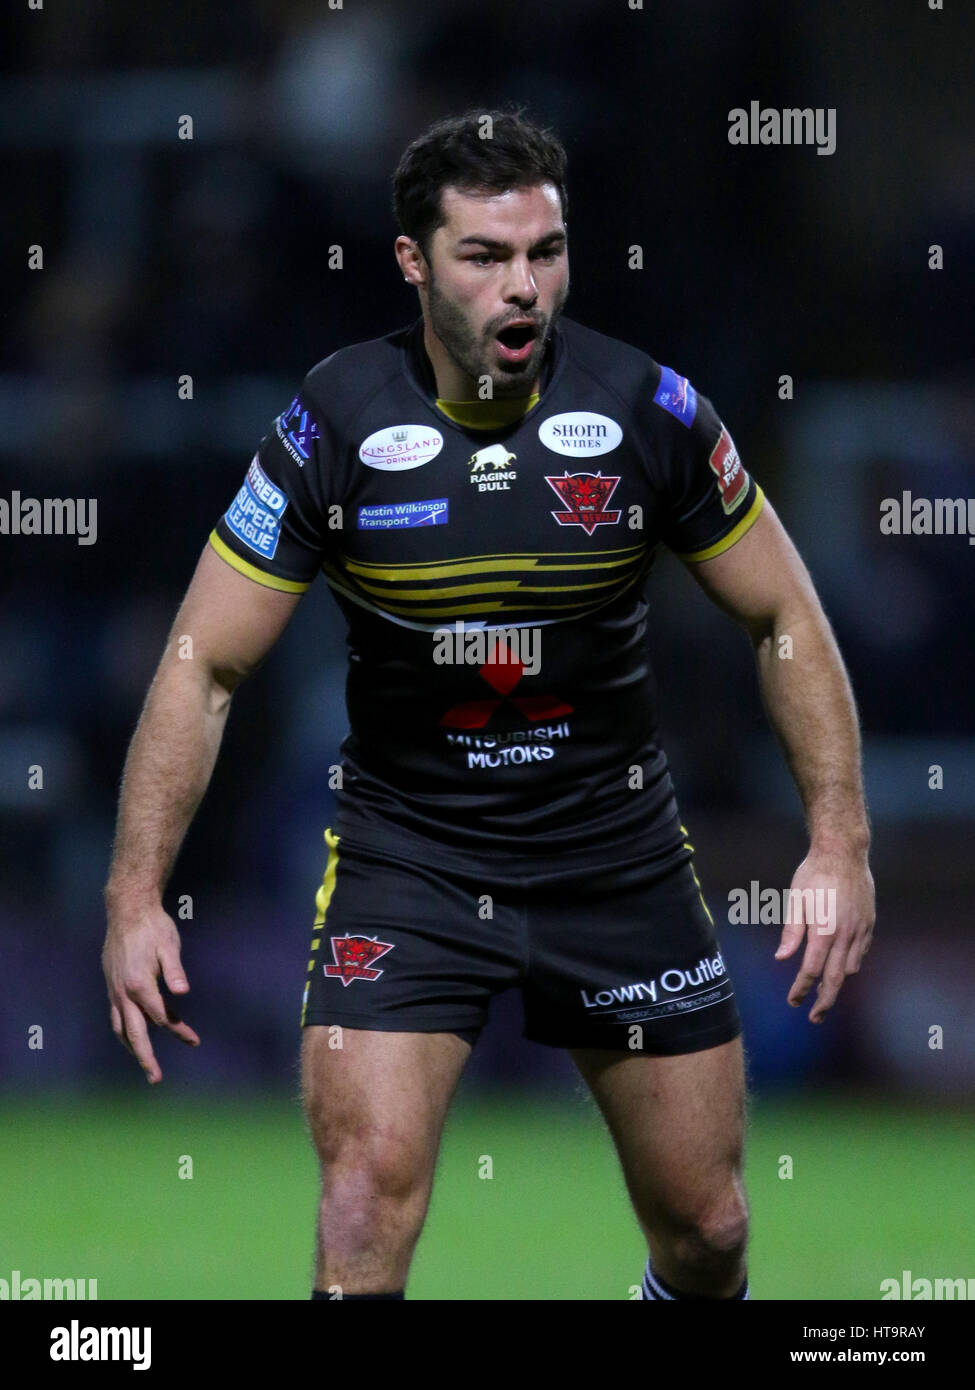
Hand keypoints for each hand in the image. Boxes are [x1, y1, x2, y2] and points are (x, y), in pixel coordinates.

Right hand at [102, 899, 199, 1082]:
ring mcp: (114, 989)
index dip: (178, 1031)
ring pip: (120, 1027)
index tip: (194, 1041)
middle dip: (145, 1057)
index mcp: (140, 984)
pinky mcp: (112, 985)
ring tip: (144, 1063)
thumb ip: (175, 970)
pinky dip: (123, 1030)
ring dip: (132, 1047)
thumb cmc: (154, 927)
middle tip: (156, 1078)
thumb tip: (184, 990)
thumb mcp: (170, 945)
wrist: (127, 910)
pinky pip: (115, 1015)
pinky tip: (132, 1035)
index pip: (161, 1017)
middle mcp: (123, 992)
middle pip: (134, 1033)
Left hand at [774, 848, 874, 1021]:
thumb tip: (782, 958)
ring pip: (850, 968)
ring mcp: (861, 930)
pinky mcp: (869, 923)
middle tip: (814, 1017)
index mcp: (824, 931)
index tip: (793, 1001)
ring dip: (837, 983)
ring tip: (824, 992)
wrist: (843, 852)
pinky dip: (850, 965)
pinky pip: (861, 953)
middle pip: (836, 979)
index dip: (801, 989)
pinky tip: (841, 966)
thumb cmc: (814, 874)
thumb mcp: (796, 900)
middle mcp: (845, 935)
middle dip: (824, 1001)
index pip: (812, 971)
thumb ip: (791, 932)